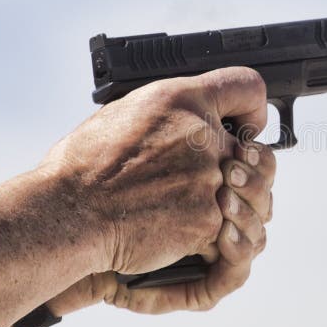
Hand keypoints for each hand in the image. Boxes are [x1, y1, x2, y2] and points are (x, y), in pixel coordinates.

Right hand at [40, 67, 267, 302]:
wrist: (69, 213)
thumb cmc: (83, 167)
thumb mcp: (124, 112)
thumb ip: (169, 114)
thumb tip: (183, 121)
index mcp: (182, 100)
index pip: (248, 86)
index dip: (253, 108)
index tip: (247, 125)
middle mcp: (203, 136)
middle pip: (258, 153)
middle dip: (247, 171)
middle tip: (229, 183)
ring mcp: (210, 179)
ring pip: (255, 196)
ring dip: (241, 208)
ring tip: (217, 215)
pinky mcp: (208, 220)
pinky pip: (233, 231)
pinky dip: (219, 240)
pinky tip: (199, 238)